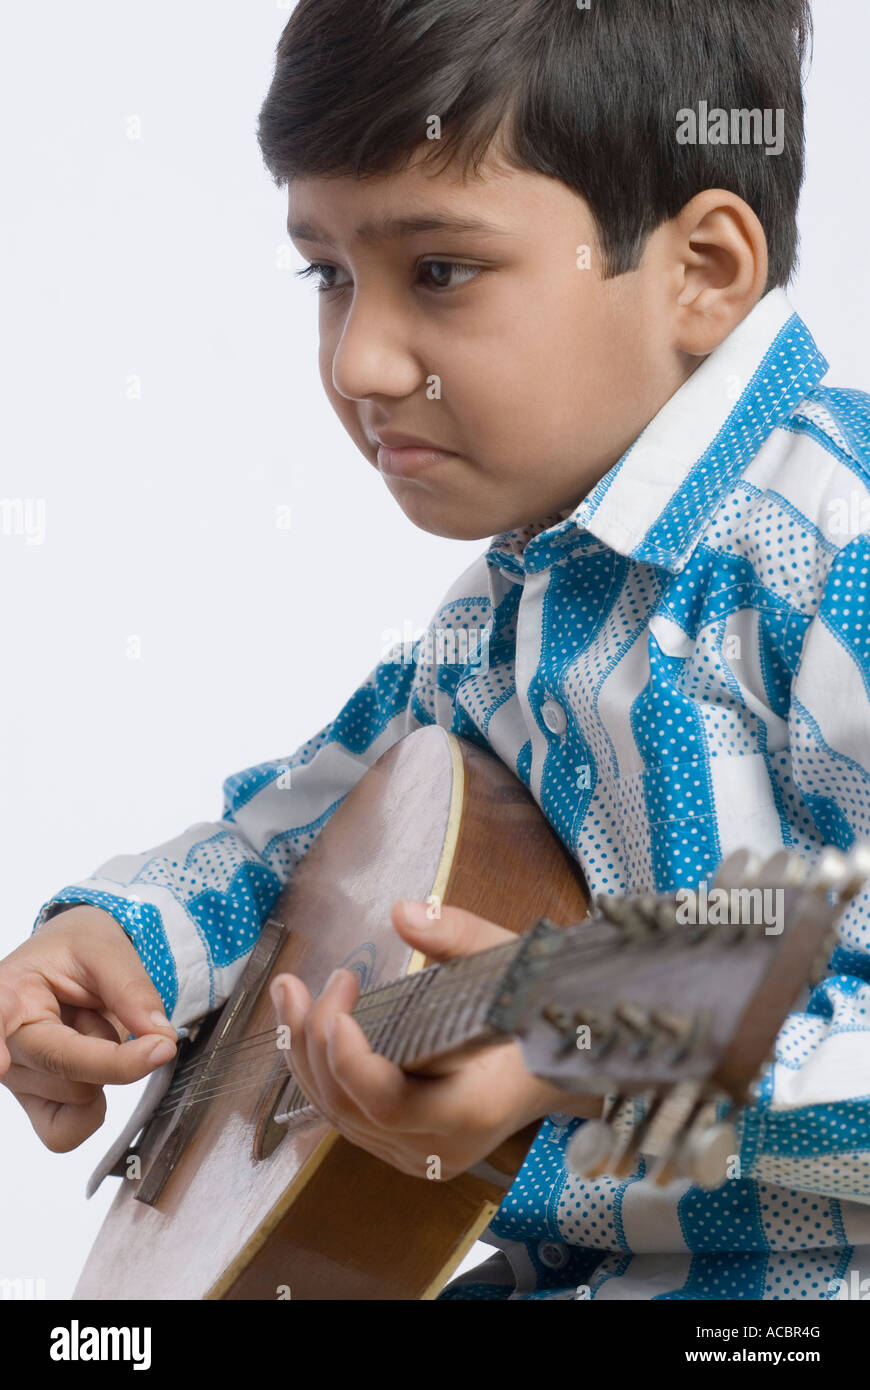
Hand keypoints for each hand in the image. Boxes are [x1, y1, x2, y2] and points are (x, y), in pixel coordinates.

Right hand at [0, 906, 177, 1150]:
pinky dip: (95, 1107)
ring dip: (107, 1063)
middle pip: (64, 1067)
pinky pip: (66, 1131)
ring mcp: (17, 1077)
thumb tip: (161, 1039)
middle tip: (120, 1014)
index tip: (0, 1062)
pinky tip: (96, 1068)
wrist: (73, 955)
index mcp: (11, 991)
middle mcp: (4, 1040)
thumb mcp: (107, 949)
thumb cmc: (78, 948)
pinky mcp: (34, 1103)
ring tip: (90, 1026)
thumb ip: (133, 990)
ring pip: (79, 1097)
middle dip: (115, 1052)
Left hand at [270, 901, 601, 1180]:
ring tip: (288, 992)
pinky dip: (316, 1069)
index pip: (391, 1105)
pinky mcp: (400, 1144)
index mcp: (474, 1110)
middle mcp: (439, 1145)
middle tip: (309, 981)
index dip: (352, 1064)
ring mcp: (416, 1153)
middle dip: (315, 1040)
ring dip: (303, 1052)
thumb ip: (459, 936)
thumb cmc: (538, 1011)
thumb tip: (403, 911)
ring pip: (335, 1113)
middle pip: (350, 1107)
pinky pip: (343, 1114)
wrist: (561, 1064)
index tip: (337, 1010)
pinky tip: (304, 1023)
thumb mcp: (511, 963)